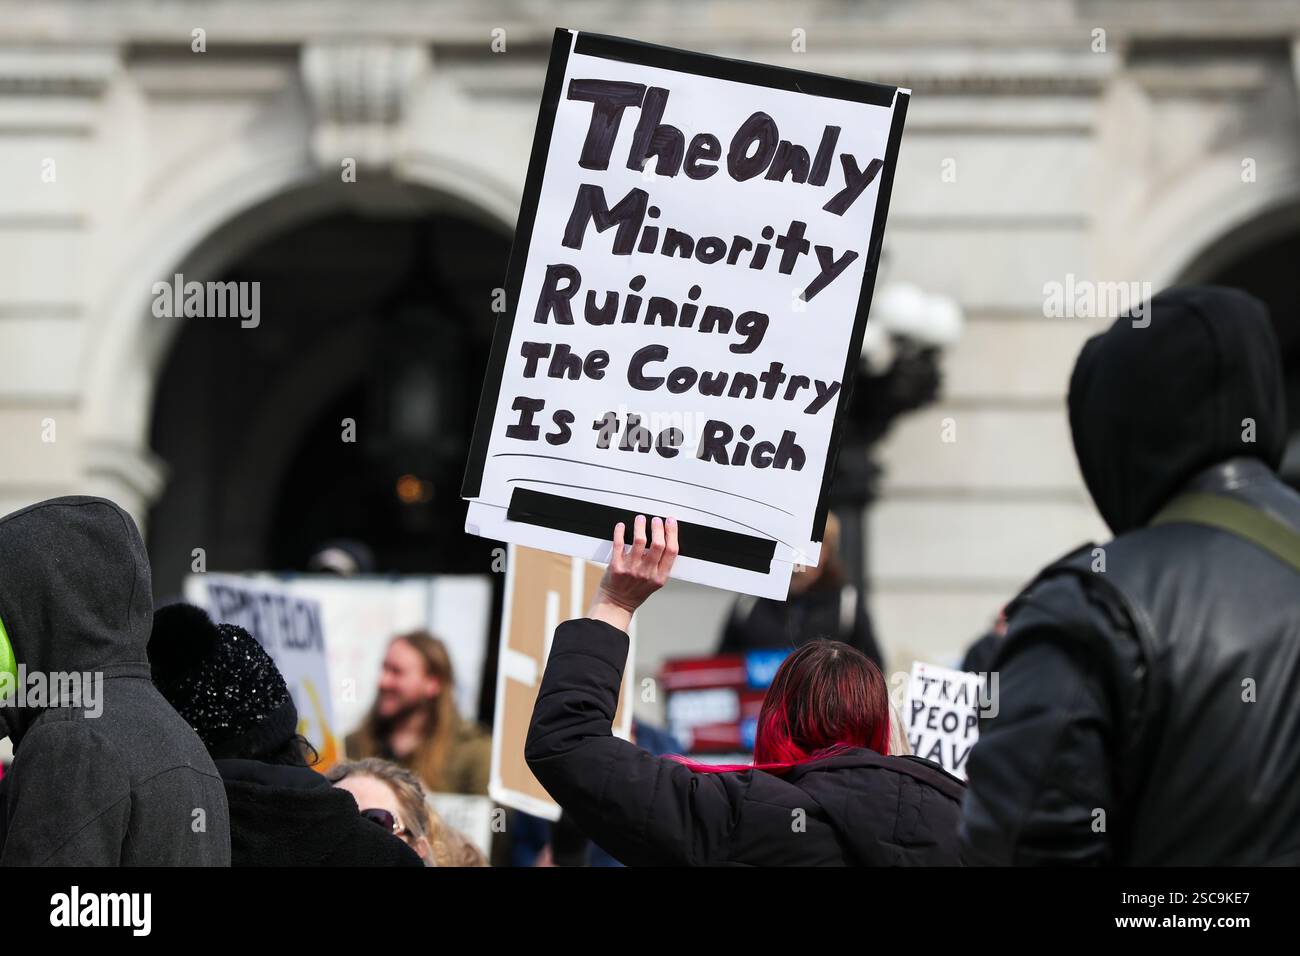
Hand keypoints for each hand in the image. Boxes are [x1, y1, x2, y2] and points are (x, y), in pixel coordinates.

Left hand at [587, 515, 679, 630]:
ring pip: (640, 541)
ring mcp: (631, 569)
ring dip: (640, 526)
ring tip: (640, 519)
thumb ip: (661, 564)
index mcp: (660, 576)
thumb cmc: (636, 591)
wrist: (616, 604)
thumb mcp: (655, 582)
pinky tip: (622, 526)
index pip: (672, 551)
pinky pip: (619, 544)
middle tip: (656, 520)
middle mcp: (647, 573)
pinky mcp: (616, 567)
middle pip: (658, 544)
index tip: (670, 522)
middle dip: (658, 528)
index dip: (672, 533)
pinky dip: (620, 532)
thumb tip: (665, 538)